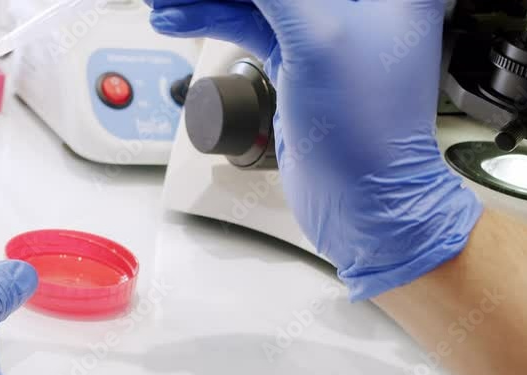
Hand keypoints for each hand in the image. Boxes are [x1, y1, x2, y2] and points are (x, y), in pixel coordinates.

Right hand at [148, 0, 482, 298]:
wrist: (363, 202)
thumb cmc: (365, 130)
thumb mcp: (315, 37)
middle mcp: (360, 3)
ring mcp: (325, 31)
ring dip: (205, 1)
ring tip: (161, 3)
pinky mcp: (298, 59)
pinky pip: (248, 23)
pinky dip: (211, 19)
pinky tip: (177, 18)